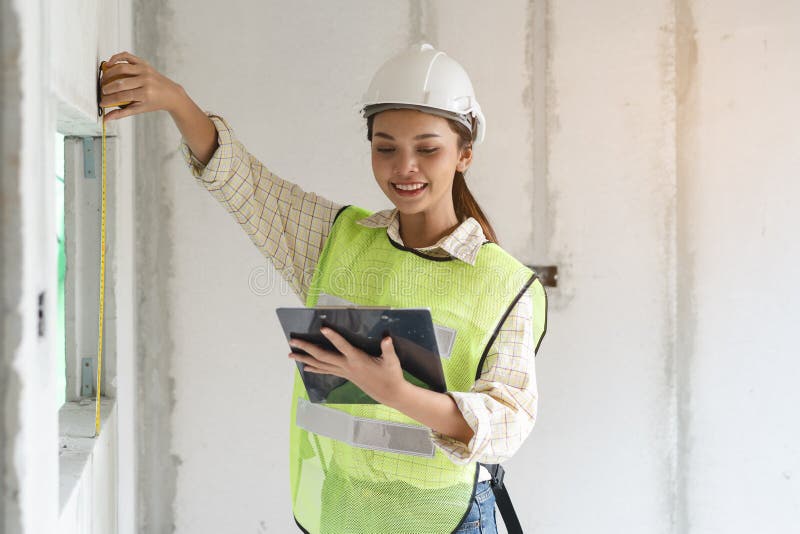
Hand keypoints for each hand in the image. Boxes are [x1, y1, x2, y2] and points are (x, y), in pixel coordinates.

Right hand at [99, 51, 184, 121]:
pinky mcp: (143, 63)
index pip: (122, 97)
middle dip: (107, 88)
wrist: (170, 93)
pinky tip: (109, 64)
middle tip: (101, 92)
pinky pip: (127, 56)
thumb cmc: (154, 102)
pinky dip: (116, 58)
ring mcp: (144, 70)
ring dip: (109, 74)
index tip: (101, 102)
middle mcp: (145, 80)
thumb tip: (106, 119)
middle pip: (120, 83)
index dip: (109, 100)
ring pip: (121, 68)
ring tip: (103, 80)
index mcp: (145, 94)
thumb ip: (122, 113)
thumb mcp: (139, 109)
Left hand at [288, 328, 407, 405]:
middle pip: (322, 356)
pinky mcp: (345, 375)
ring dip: (305, 358)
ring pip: (320, 364)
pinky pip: (325, 371)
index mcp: (357, 359)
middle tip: (293, 341)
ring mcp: (344, 372)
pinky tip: (305, 366)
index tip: (323, 328)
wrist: (390, 393)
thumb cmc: (391, 375)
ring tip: (291, 354)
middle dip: (306, 348)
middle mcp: (347, 366)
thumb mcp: (392, 361)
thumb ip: (388, 348)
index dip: (333, 337)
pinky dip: (314, 368)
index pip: (343, 346)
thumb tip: (387, 337)